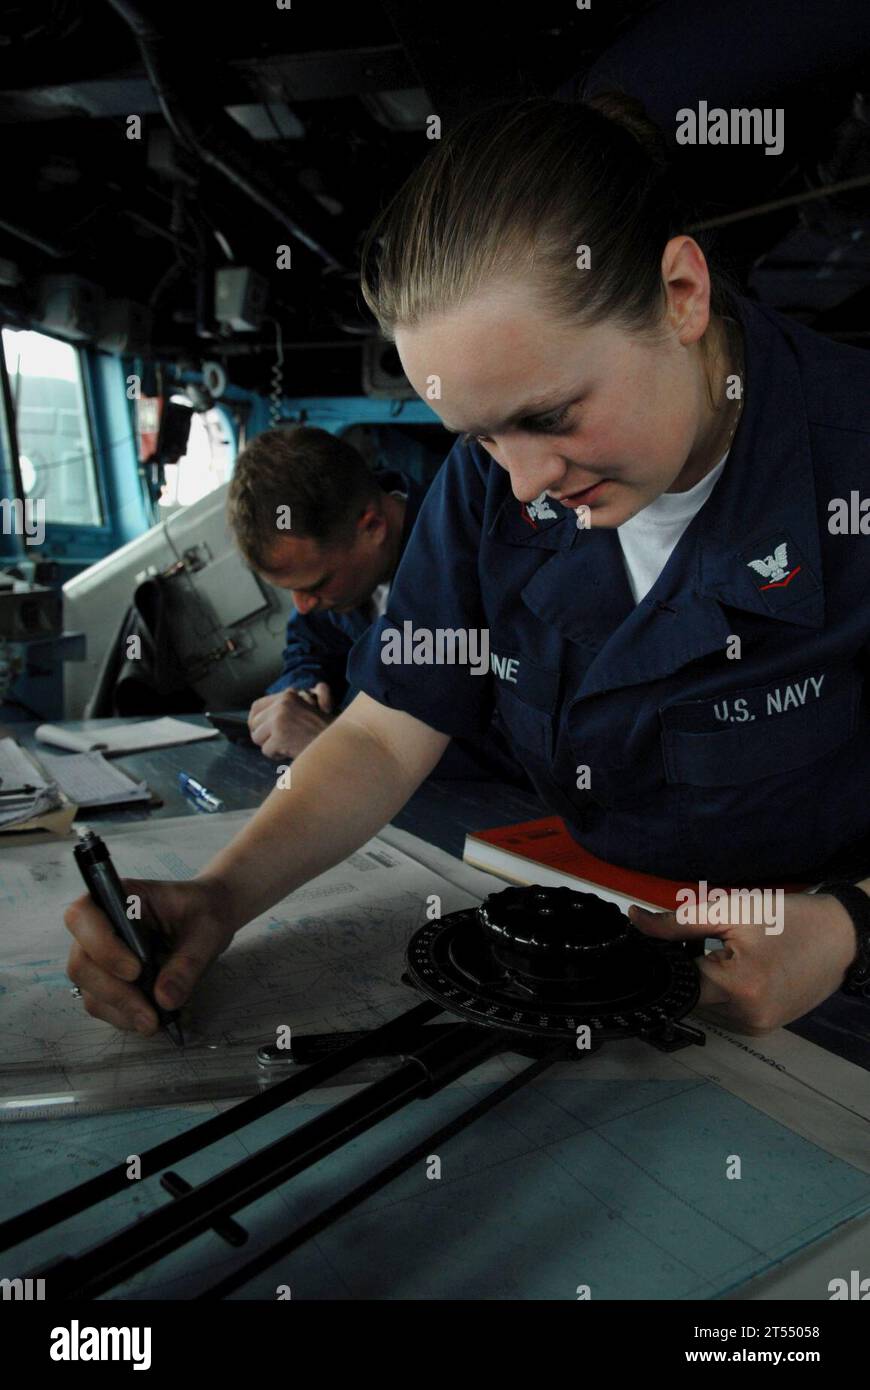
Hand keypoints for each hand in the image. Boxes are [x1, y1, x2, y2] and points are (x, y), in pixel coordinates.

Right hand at [64, 877, 236, 1036]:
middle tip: (150, 1015)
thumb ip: (187, 963)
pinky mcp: (107, 978)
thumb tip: (164, 999)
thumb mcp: (206, 931)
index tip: (136, 971)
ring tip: (156, 1022)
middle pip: (82, 963)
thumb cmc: (204, 912)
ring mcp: (99, 953)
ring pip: (89, 989)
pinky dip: (125, 1016)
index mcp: (120, 896)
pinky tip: (152, 1017)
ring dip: (120, 1011)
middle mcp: (100, 924)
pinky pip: (103, 1004)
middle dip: (115, 993)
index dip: (102, 946)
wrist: (209, 919)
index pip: (84, 916)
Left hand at [248, 684, 333, 758]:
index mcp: (287, 695)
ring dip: (270, 745)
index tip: (260, 731)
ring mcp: (280, 719)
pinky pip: (266, 750)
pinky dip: (277, 755)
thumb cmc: (322, 730)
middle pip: (254, 724)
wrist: (338, 743)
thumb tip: (254, 718)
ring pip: (257, 737)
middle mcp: (282, 704)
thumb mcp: (305, 708)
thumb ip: (283, 708)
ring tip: (287, 745)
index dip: (255, 721)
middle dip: (263, 736)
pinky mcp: (280, 736)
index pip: (256, 707)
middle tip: (279, 741)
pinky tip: (291, 751)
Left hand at [627, 890, 857, 1034]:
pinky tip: (738, 968)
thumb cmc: (788, 919)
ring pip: (708, 1005)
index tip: (665, 941)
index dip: (665, 959)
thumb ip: (678, 921)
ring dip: (706, 981)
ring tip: (726, 952)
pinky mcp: (765, 1027)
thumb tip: (635, 922)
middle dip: (689, 968)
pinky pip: (728, 1011)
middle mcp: (746, 1018)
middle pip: (691, 995)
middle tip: (703, 941)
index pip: (676, 981)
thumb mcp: (731, 910)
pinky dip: (725, 991)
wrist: (842, 935)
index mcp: (736, 989)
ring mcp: (757, 1027)